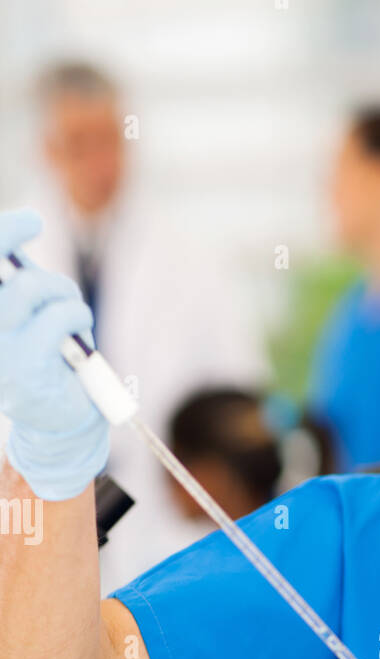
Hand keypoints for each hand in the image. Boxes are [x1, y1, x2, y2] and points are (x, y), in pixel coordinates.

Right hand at [0, 207, 109, 499]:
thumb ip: (19, 285)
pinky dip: (75, 316)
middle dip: (40, 270)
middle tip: (61, 288)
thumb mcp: (27, 317)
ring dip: (63, 294)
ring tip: (74, 315)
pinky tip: (79, 334)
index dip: (4, 234)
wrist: (58, 424)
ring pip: (30, 290)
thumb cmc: (43, 361)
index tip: (33, 221)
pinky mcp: (24, 370)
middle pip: (3, 273)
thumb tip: (20, 237)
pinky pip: (57, 320)